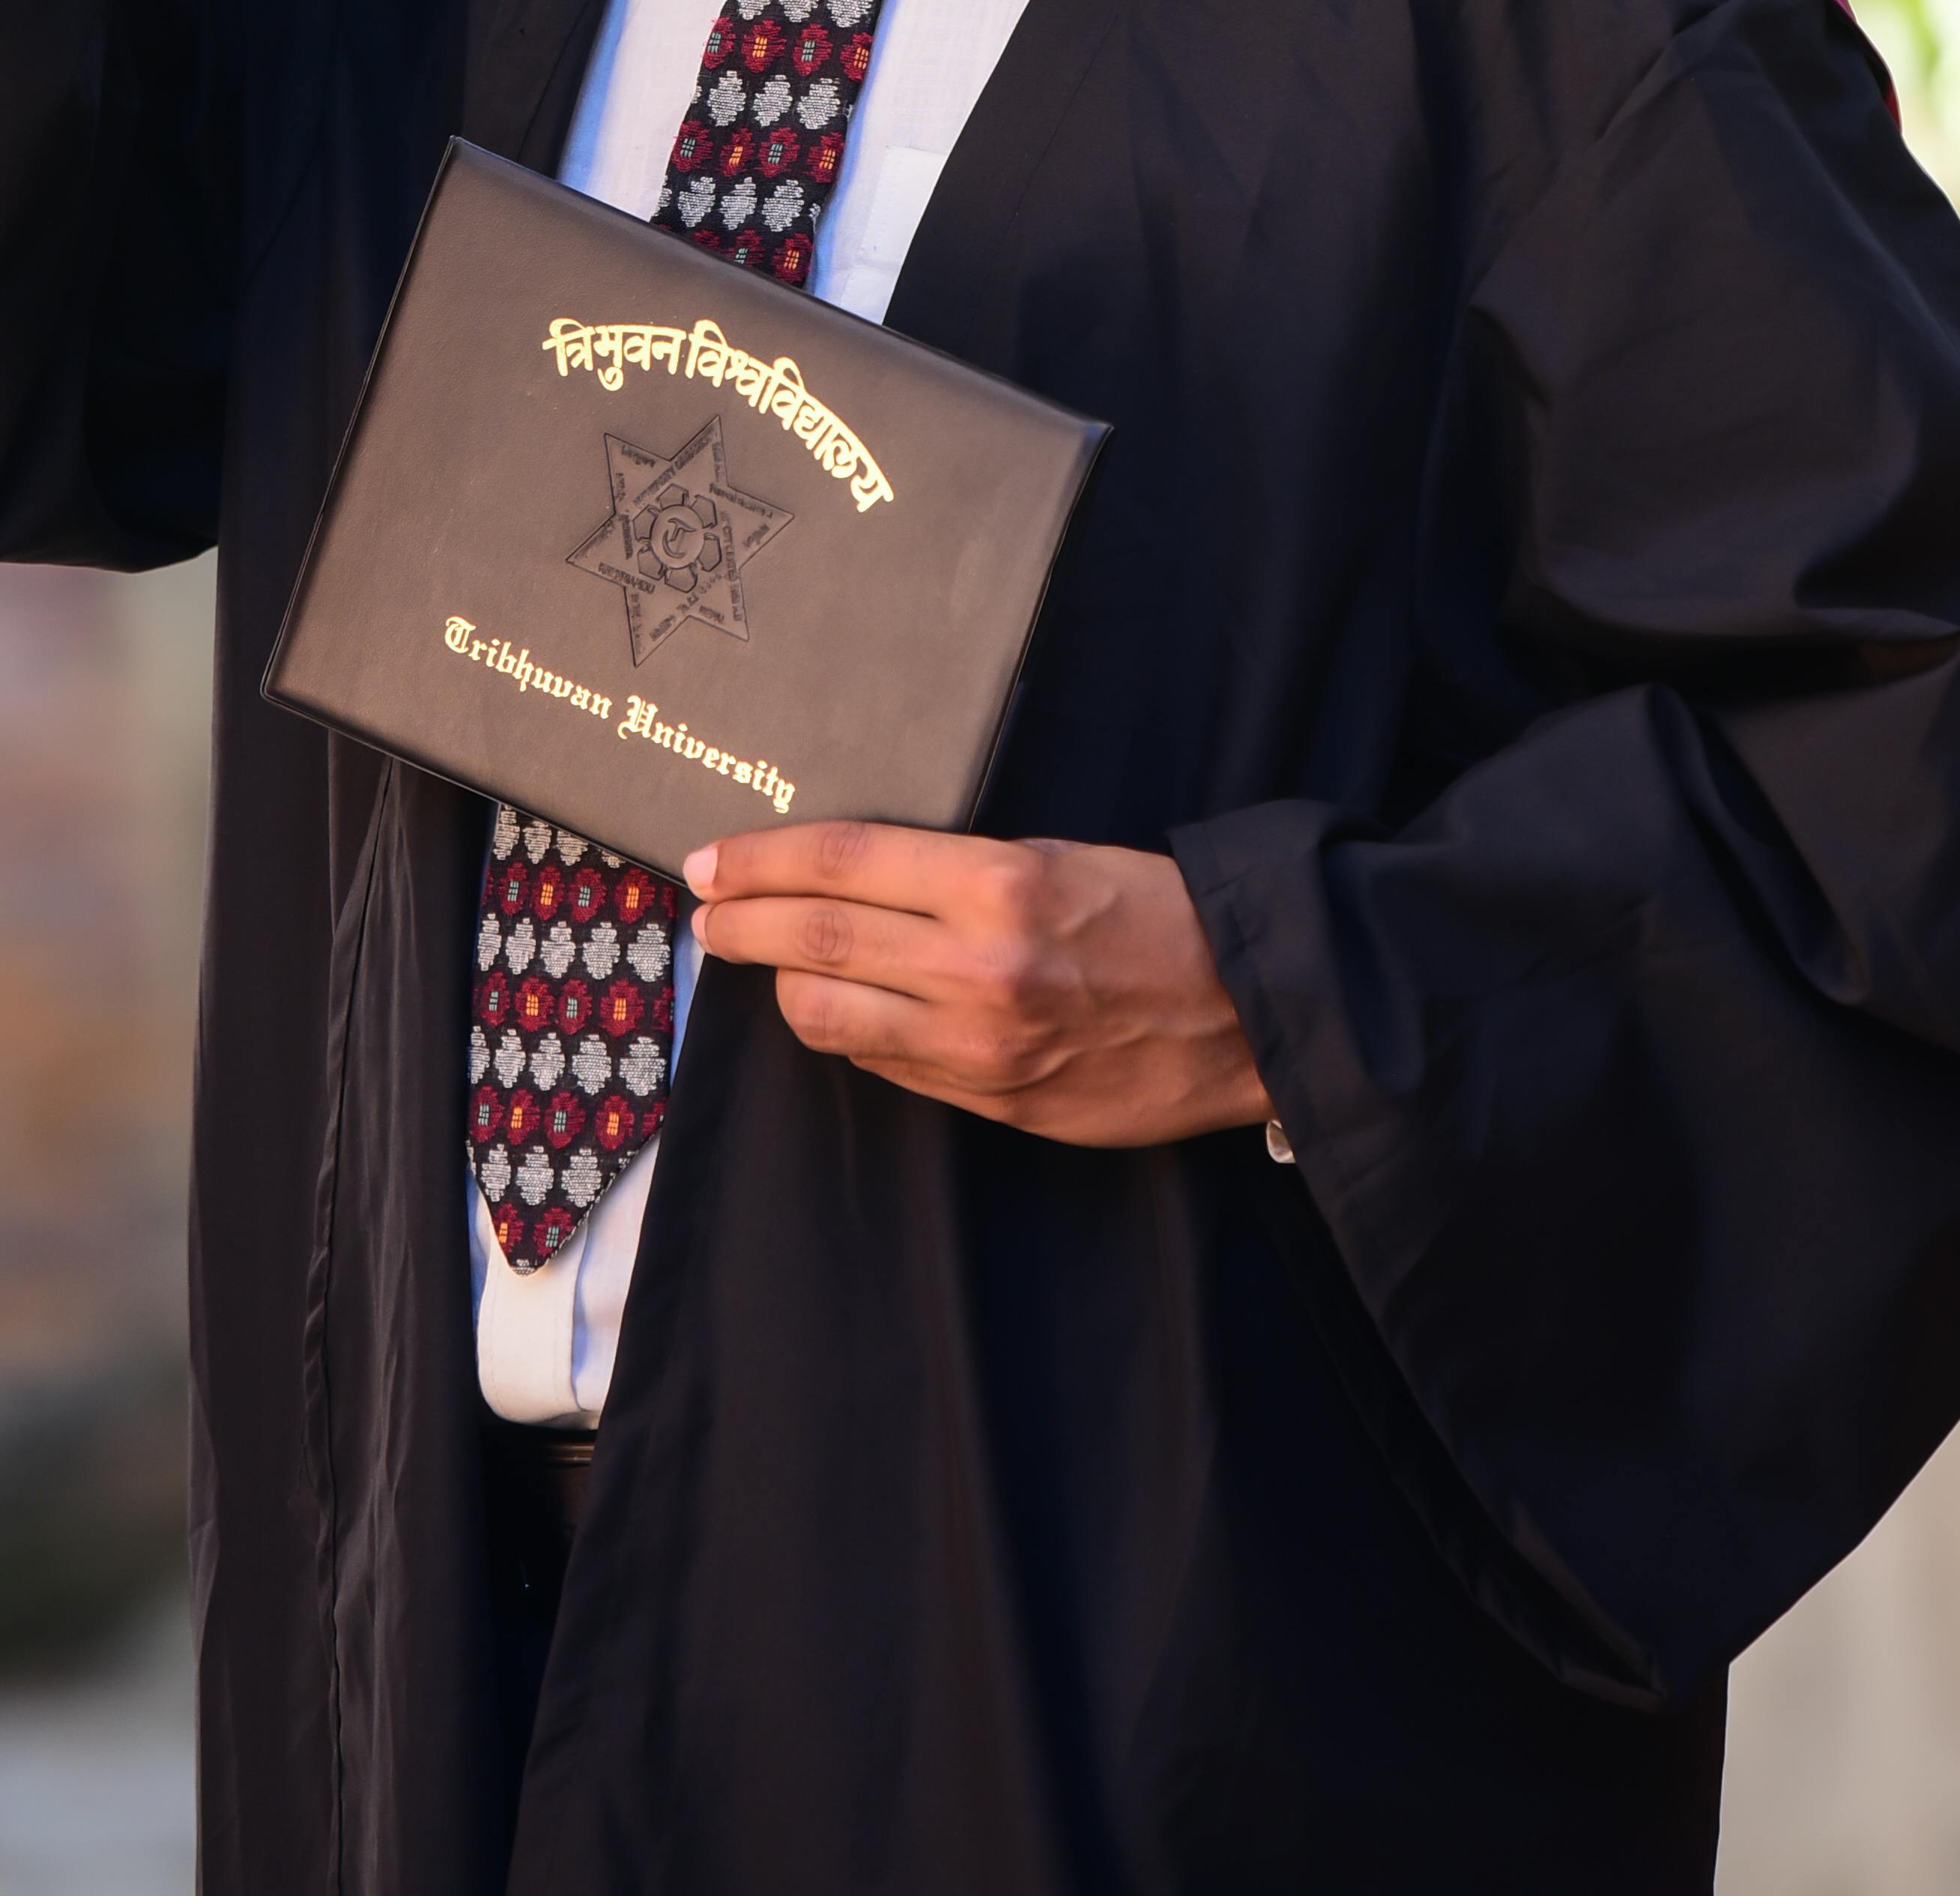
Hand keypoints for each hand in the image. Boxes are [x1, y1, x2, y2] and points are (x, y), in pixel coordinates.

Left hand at [685, 821, 1271, 1148]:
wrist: (1253, 1013)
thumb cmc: (1160, 914)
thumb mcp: (1057, 857)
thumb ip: (954, 874)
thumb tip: (852, 878)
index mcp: (997, 884)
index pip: (840, 862)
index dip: (762, 860)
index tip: (713, 859)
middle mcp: (977, 968)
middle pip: (816, 941)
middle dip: (742, 925)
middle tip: (706, 912)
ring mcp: (980, 1047)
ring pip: (832, 1017)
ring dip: (786, 988)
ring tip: (771, 963)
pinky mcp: (993, 1102)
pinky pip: (887, 1065)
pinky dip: (849, 1032)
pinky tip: (846, 1008)